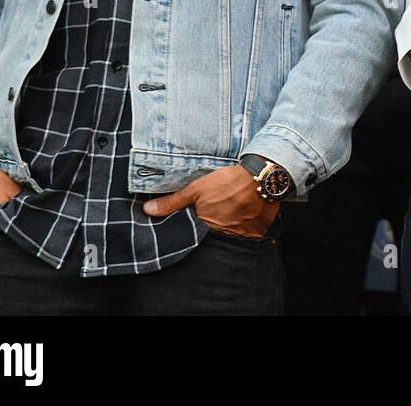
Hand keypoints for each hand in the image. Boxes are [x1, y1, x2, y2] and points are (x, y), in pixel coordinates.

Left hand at [143, 165, 278, 238]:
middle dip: (221, 222)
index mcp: (208, 224)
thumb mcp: (197, 188)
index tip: (212, 210)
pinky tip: (250, 211)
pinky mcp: (259, 231)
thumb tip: (147, 210)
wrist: (263, 176)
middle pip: (219, 231)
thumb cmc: (229, 180)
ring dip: (236, 223)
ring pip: (236, 232)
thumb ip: (173, 202)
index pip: (202, 229)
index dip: (206, 219)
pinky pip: (252, 232)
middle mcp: (226, 233)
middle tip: (227, 206)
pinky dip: (251, 224)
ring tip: (239, 207)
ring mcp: (243, 234)